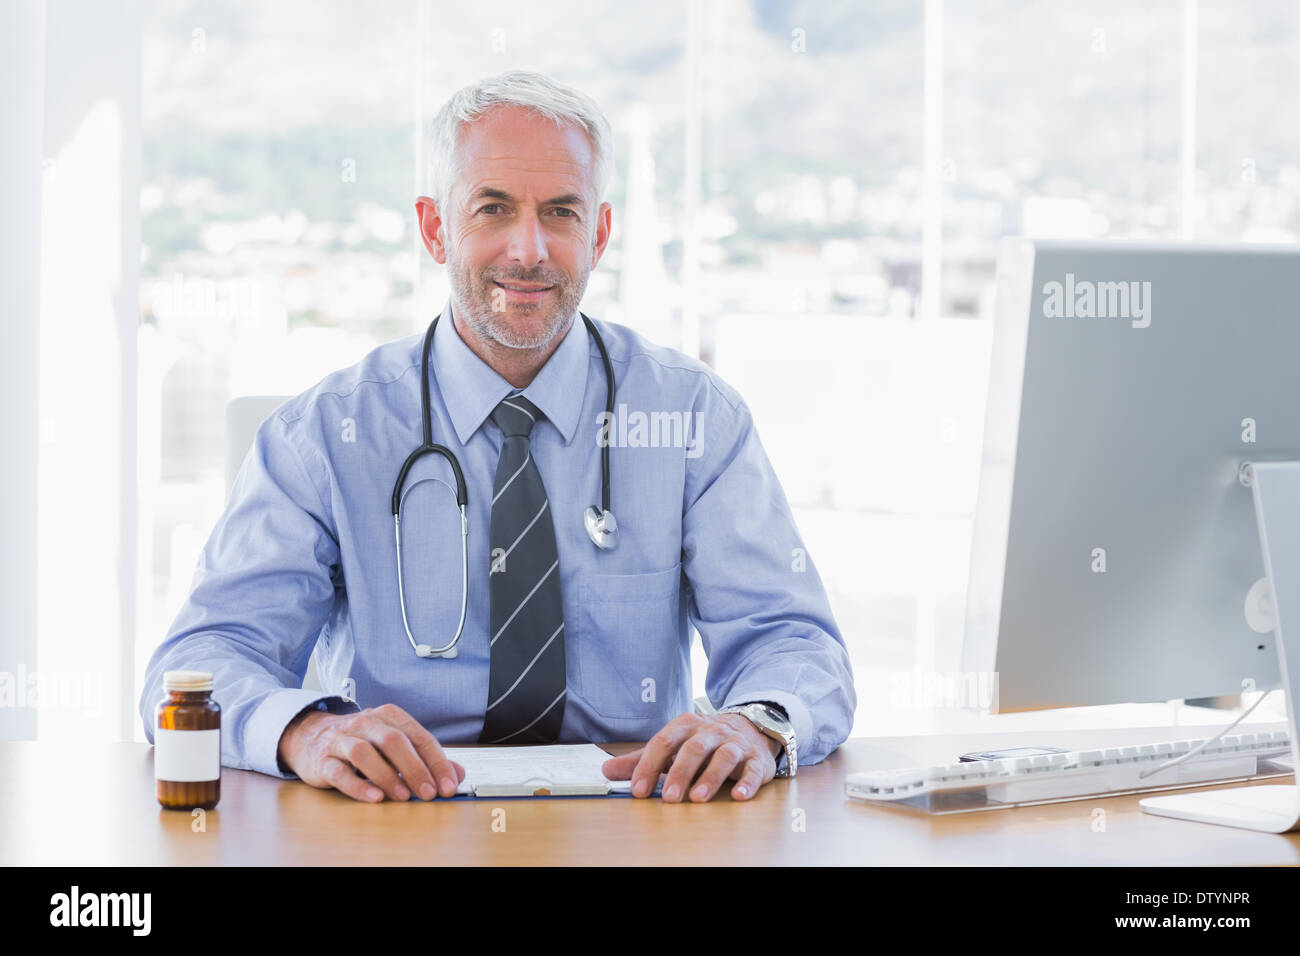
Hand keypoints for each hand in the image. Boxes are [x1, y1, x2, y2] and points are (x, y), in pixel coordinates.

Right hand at [277, 702, 465, 802]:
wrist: (311, 737)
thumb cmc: (362, 742)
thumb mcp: (395, 744)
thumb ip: (426, 758)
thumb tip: (457, 774)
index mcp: (389, 716)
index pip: (419, 736)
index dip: (436, 762)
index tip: (448, 785)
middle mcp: (365, 723)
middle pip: (394, 741)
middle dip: (415, 769)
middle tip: (428, 793)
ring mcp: (341, 740)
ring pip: (364, 753)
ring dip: (387, 776)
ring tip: (403, 797)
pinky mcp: (323, 759)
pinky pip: (339, 771)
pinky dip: (358, 785)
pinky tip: (374, 798)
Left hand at [601, 712, 781, 802]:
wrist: (749, 729)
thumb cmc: (704, 742)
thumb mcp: (672, 746)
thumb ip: (642, 760)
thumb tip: (606, 770)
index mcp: (686, 725)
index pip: (664, 742)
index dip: (649, 766)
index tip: (638, 791)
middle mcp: (712, 731)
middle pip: (694, 748)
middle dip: (680, 773)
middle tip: (669, 798)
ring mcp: (736, 744)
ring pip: (724, 757)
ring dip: (711, 777)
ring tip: (698, 798)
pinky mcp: (757, 759)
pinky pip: (753, 769)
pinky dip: (747, 782)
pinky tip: (739, 796)